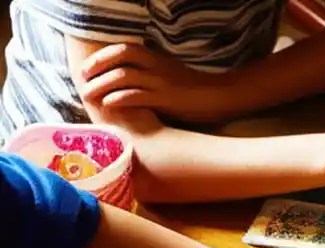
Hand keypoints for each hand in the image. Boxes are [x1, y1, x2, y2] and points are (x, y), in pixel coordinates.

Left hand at [79, 44, 239, 123]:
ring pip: (123, 76)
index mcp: (157, 58)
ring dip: (101, 84)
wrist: (223, 96)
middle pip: (118, 57)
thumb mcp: (171, 73)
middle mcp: (156, 66)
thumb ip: (151, 72)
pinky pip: (137, 95)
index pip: (122, 49)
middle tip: (83, 80)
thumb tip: (128, 79)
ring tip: (89, 94)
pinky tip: (109, 103)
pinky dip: (119, 98)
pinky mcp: (167, 99)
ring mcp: (161, 82)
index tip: (88, 68)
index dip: (101, 56)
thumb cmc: (196, 89)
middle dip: (96, 67)